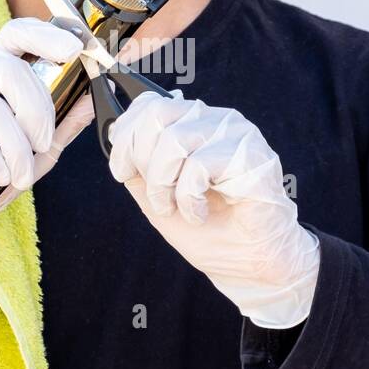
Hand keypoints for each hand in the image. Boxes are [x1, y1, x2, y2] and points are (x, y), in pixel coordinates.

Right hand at [0, 17, 95, 259]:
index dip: (47, 35)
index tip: (74, 49)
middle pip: (12, 71)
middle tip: (41, 146)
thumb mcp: (33, 155)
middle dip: (37, 113)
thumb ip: (60, 127)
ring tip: (19, 176)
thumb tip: (90, 101)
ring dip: (15, 149)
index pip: (18, 34)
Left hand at [107, 91, 320, 328]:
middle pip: (157, 115)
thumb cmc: (211, 231)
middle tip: (157, 198)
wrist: (249, 264)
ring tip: (175, 209)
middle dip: (143, 162)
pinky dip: (188, 198)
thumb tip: (116, 139)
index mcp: (197, 123)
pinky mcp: (252, 156)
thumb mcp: (158, 196)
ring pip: (174, 140)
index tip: (122, 170)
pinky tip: (199, 214)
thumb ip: (139, 167)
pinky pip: (198, 165)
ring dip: (163, 185)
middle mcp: (217, 120)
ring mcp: (237, 134)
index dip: (126, 135)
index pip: (150, 104)